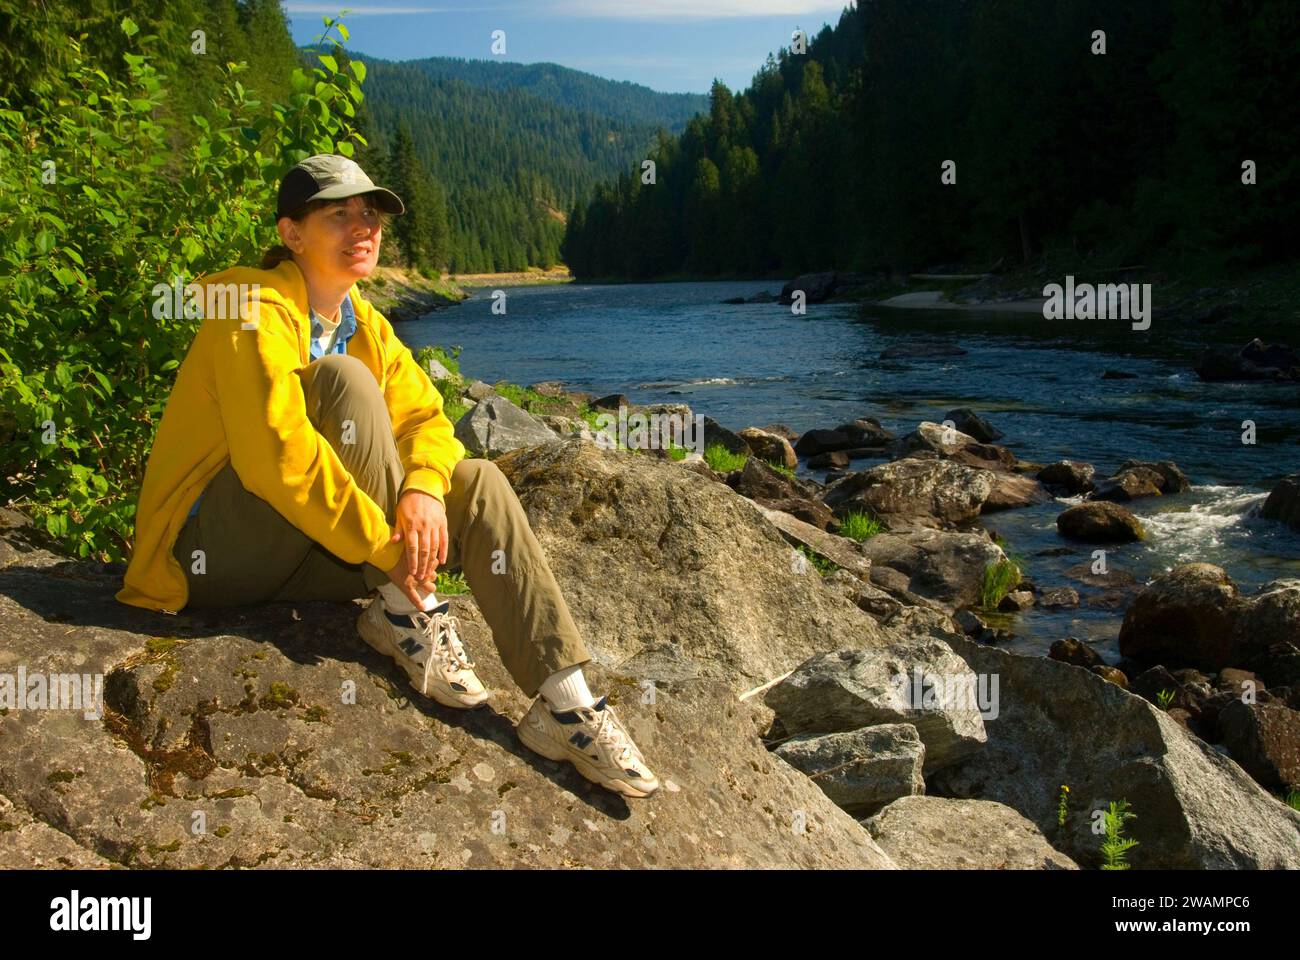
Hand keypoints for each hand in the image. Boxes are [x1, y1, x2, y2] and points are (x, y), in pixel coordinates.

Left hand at [385, 490, 447, 605]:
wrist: (424, 489)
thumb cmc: (409, 503)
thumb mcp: (399, 514)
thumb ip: (398, 530)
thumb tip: (393, 543)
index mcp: (412, 525)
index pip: (412, 547)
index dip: (412, 561)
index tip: (412, 572)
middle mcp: (424, 527)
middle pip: (424, 550)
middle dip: (422, 565)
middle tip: (421, 577)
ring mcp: (435, 525)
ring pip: (435, 547)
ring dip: (432, 561)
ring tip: (429, 573)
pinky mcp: (443, 524)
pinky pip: (444, 540)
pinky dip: (444, 551)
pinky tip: (441, 561)